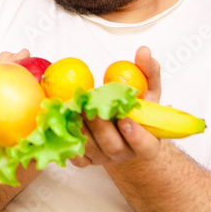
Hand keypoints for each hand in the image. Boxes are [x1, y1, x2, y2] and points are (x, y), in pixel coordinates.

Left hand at [71, 46, 162, 166]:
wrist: (120, 128)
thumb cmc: (137, 106)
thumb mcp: (148, 88)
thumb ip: (148, 71)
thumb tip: (144, 51)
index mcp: (146, 141)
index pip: (147, 147)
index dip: (137, 136)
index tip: (125, 119)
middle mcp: (125, 153)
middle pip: (113, 147)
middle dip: (100, 126)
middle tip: (88, 108)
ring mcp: (104, 159)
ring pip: (90, 150)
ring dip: (80, 129)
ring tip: (72, 109)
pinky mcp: (86, 160)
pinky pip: (75, 156)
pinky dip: (67, 140)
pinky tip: (62, 122)